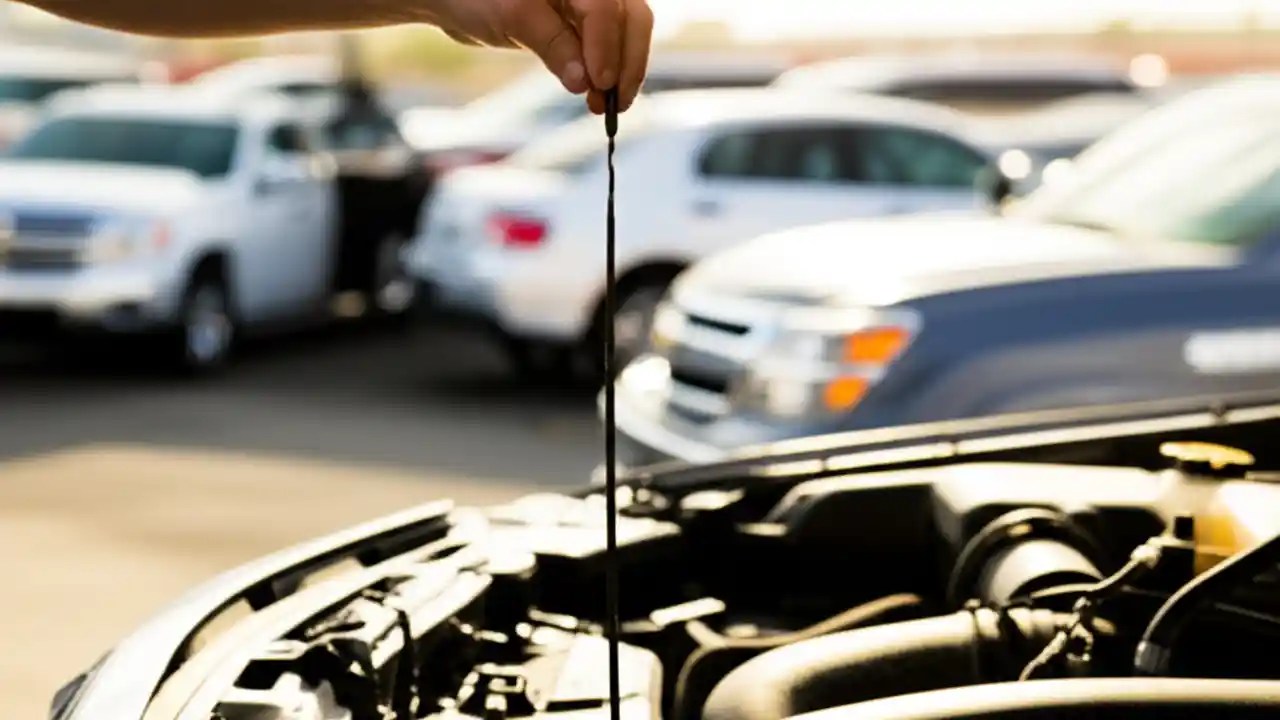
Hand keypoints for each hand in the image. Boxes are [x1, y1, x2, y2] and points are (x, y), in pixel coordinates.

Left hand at [429, 0, 651, 111]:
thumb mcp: (514, 16)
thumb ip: (553, 44)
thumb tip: (585, 82)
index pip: (604, 7)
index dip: (606, 46)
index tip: (600, 84)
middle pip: (630, 18)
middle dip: (627, 61)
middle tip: (615, 102)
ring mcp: (589, 2)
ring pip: (625, 33)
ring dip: (621, 71)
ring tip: (605, 106)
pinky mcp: (582, 22)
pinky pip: (608, 45)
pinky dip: (607, 71)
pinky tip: (597, 95)